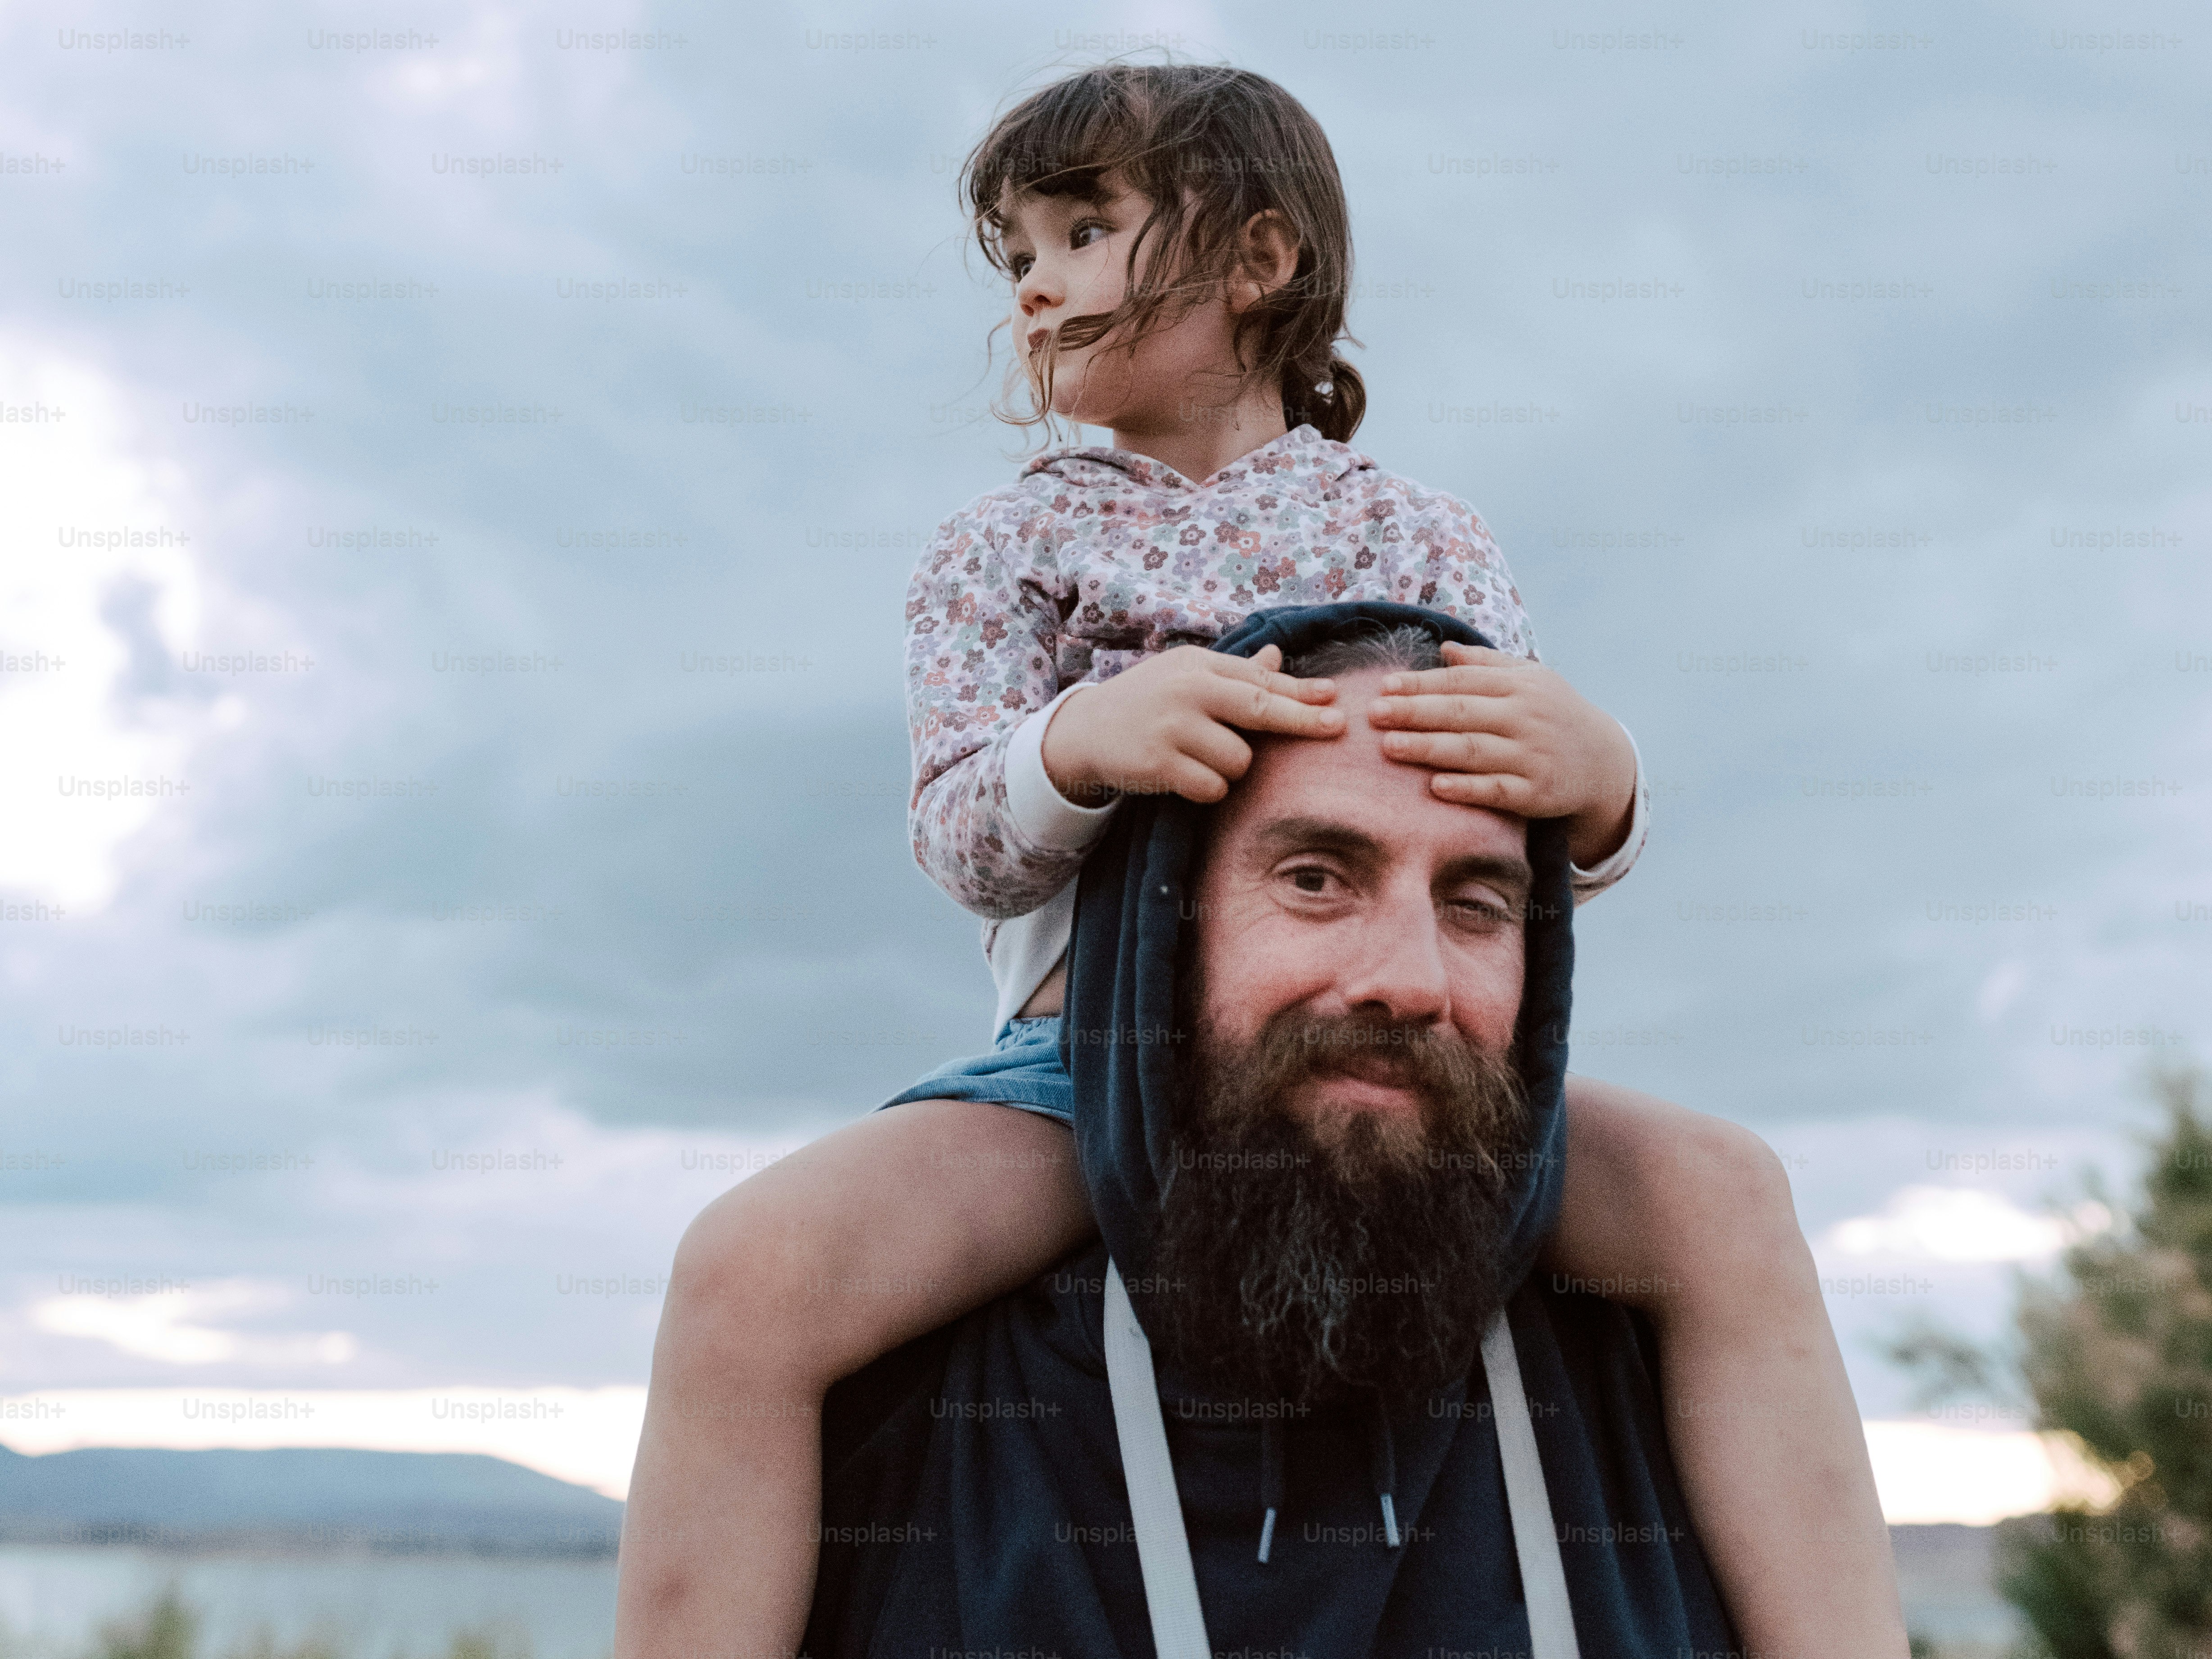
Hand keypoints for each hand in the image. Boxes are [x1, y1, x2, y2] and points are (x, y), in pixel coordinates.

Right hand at [1041, 643, 1344, 805]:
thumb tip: (1278, 656)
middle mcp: (1186, 690)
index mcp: (1198, 665)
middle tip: (1336, 728)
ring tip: (1202, 758)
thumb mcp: (1186, 675)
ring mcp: (1171, 726)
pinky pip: (1213, 787)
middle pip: (1259, 709)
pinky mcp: (1158, 764)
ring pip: (1239, 759)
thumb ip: (1234, 672)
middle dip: (1302, 721)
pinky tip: (1187, 777)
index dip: (1302, 692)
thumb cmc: (1147, 701)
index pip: (1259, 679)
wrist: (1086, 730)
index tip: (1336, 700)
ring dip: (1232, 768)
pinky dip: (1209, 789)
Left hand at [1365, 642, 1636, 867]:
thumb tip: (1444, 648)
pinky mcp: (1536, 793)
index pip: (1461, 682)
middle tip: (1374, 715)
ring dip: (1429, 749)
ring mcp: (1531, 756)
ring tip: (1389, 747)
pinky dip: (1467, 789)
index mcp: (1519, 685)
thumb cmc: (1553, 714)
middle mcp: (1525, 717)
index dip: (1420, 684)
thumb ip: (1486, 664)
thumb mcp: (1530, 679)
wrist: (1602, 760)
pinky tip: (1436, 787)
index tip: (1384, 687)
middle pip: (1461, 713)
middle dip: (1415, 713)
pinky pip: (1497, 791)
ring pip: (1473, 751)